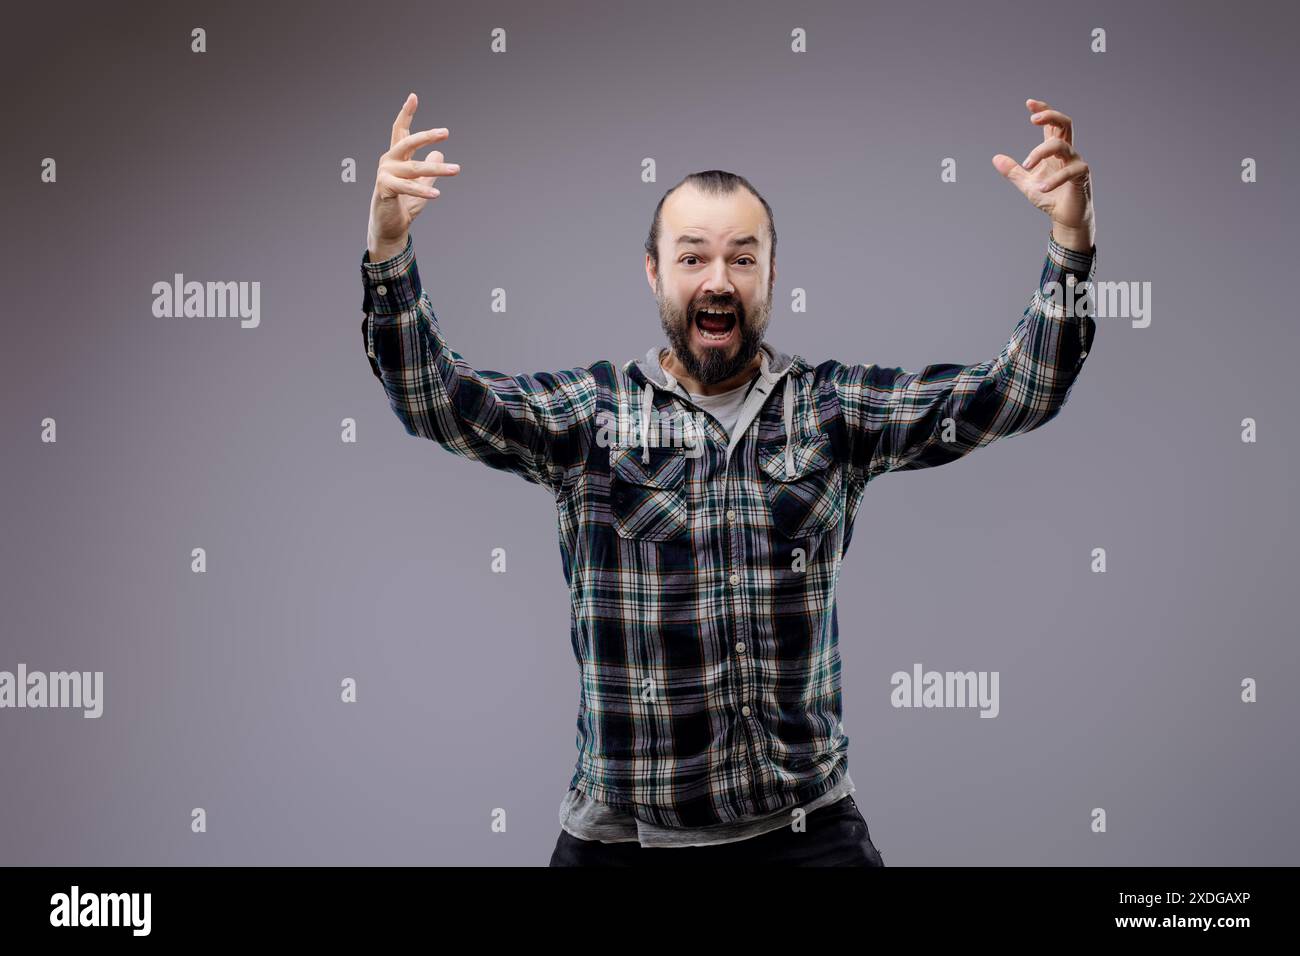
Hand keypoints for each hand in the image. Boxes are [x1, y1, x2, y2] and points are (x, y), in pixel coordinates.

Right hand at [367, 92, 460, 258]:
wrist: (390, 228)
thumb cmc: (404, 205)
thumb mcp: (422, 185)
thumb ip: (429, 170)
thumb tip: (438, 154)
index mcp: (396, 157)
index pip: (400, 131)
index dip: (406, 113)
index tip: (413, 96)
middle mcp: (389, 161)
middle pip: (408, 143)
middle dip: (426, 136)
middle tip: (446, 133)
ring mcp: (385, 174)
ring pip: (415, 168)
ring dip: (437, 170)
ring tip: (456, 169)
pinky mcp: (384, 189)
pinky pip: (408, 187)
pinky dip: (423, 190)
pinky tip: (437, 193)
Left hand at [992, 98, 1094, 251]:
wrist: (1066, 218)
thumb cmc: (1049, 197)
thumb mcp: (1026, 183)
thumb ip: (1013, 171)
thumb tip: (995, 158)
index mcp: (1054, 150)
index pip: (1052, 124)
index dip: (1043, 111)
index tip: (1029, 103)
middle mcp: (1067, 152)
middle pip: (1065, 123)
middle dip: (1050, 116)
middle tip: (1032, 120)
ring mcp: (1076, 162)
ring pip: (1061, 145)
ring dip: (1041, 152)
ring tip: (1027, 165)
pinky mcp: (1082, 176)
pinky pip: (1069, 171)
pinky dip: (1054, 179)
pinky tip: (1041, 188)